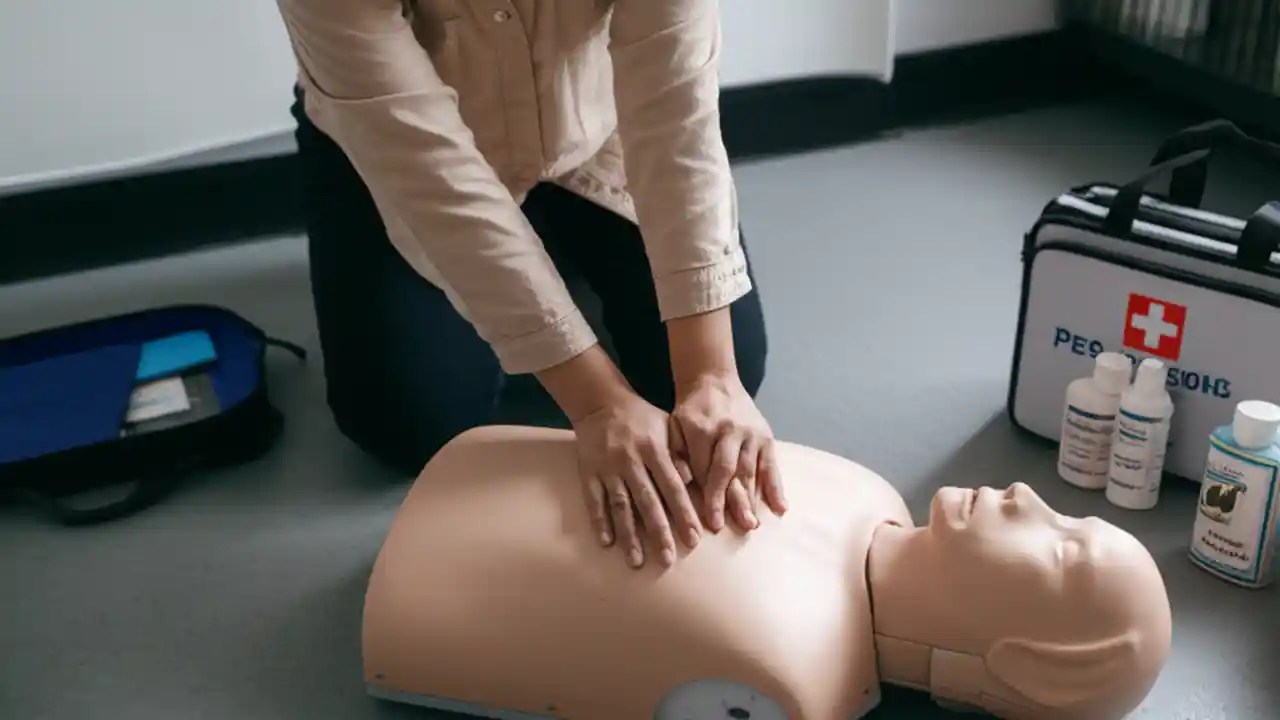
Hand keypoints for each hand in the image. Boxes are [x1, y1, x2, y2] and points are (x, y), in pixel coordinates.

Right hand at [571, 391, 701, 568]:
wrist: (600, 402)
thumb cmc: (642, 417)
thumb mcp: (667, 427)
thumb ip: (681, 454)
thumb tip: (692, 482)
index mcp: (655, 450)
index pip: (672, 488)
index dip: (684, 514)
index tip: (694, 540)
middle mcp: (631, 461)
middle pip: (647, 502)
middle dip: (659, 532)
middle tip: (667, 560)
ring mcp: (607, 468)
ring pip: (620, 506)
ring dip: (629, 535)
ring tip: (636, 561)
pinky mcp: (588, 472)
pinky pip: (594, 500)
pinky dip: (600, 521)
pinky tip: (607, 542)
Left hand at [671, 372, 786, 532]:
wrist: (713, 380)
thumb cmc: (689, 412)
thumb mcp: (674, 426)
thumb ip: (676, 453)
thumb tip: (684, 480)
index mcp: (702, 429)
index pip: (704, 469)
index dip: (708, 497)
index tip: (710, 522)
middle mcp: (729, 431)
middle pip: (730, 471)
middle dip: (732, 501)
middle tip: (736, 527)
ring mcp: (751, 434)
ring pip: (750, 471)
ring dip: (751, 499)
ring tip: (752, 524)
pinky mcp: (766, 436)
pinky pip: (772, 464)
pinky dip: (777, 486)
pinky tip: (780, 507)